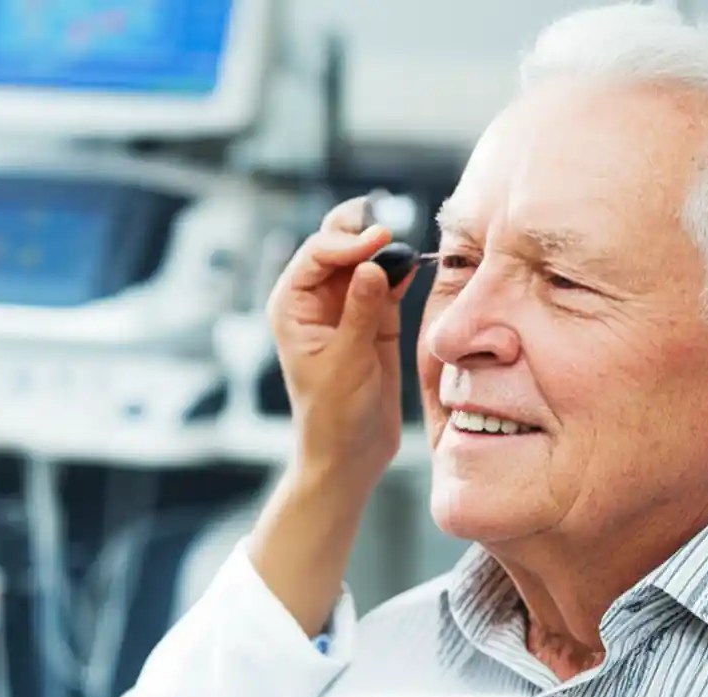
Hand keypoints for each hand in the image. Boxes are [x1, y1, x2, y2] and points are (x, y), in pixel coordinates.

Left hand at [267, 195, 415, 489]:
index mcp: (292, 306)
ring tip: (409, 247)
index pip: (315, 255)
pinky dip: (401, 273)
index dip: (346, 241)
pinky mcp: (375, 319)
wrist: (351, 454)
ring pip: (366, 260)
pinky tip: (415, 268)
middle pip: (337, 247)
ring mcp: (347, 307)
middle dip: (362, 233)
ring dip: (386, 251)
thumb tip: (372, 265)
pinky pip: (388, 284)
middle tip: (392, 229)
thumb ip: (360, 312)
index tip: (380, 239)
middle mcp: (315, 300)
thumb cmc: (334, 415)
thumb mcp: (346, 362)